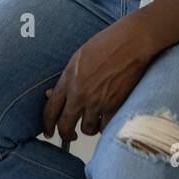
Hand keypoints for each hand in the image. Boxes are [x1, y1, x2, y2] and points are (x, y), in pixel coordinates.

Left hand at [42, 16, 156, 149]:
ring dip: (89, 128)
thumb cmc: (107, 44)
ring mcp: (96, 101)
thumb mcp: (79, 57)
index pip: (50, 109)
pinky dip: (106, 126)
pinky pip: (105, 127)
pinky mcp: (114, 106)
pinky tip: (107, 120)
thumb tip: (51, 94)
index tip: (49, 131)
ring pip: (86, 129)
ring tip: (94, 122)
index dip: (47, 124)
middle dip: (65, 135)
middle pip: (65, 125)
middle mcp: (79, 93)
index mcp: (68, 79)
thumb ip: (66, 78)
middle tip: (70, 136)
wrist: (131, 42)